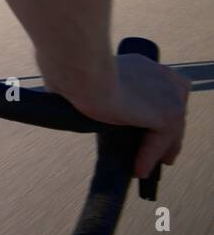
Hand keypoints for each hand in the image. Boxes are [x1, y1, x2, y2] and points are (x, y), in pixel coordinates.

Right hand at [48, 54, 189, 177]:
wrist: (82, 73)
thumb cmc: (71, 70)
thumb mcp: (84, 77)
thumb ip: (90, 85)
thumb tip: (62, 94)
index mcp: (141, 65)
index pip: (158, 90)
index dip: (154, 111)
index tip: (147, 125)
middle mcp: (161, 75)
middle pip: (172, 108)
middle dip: (166, 131)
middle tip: (160, 151)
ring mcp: (169, 94)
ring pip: (171, 127)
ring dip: (160, 149)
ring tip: (147, 167)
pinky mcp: (167, 113)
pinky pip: (161, 141)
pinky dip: (149, 156)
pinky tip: (138, 169)